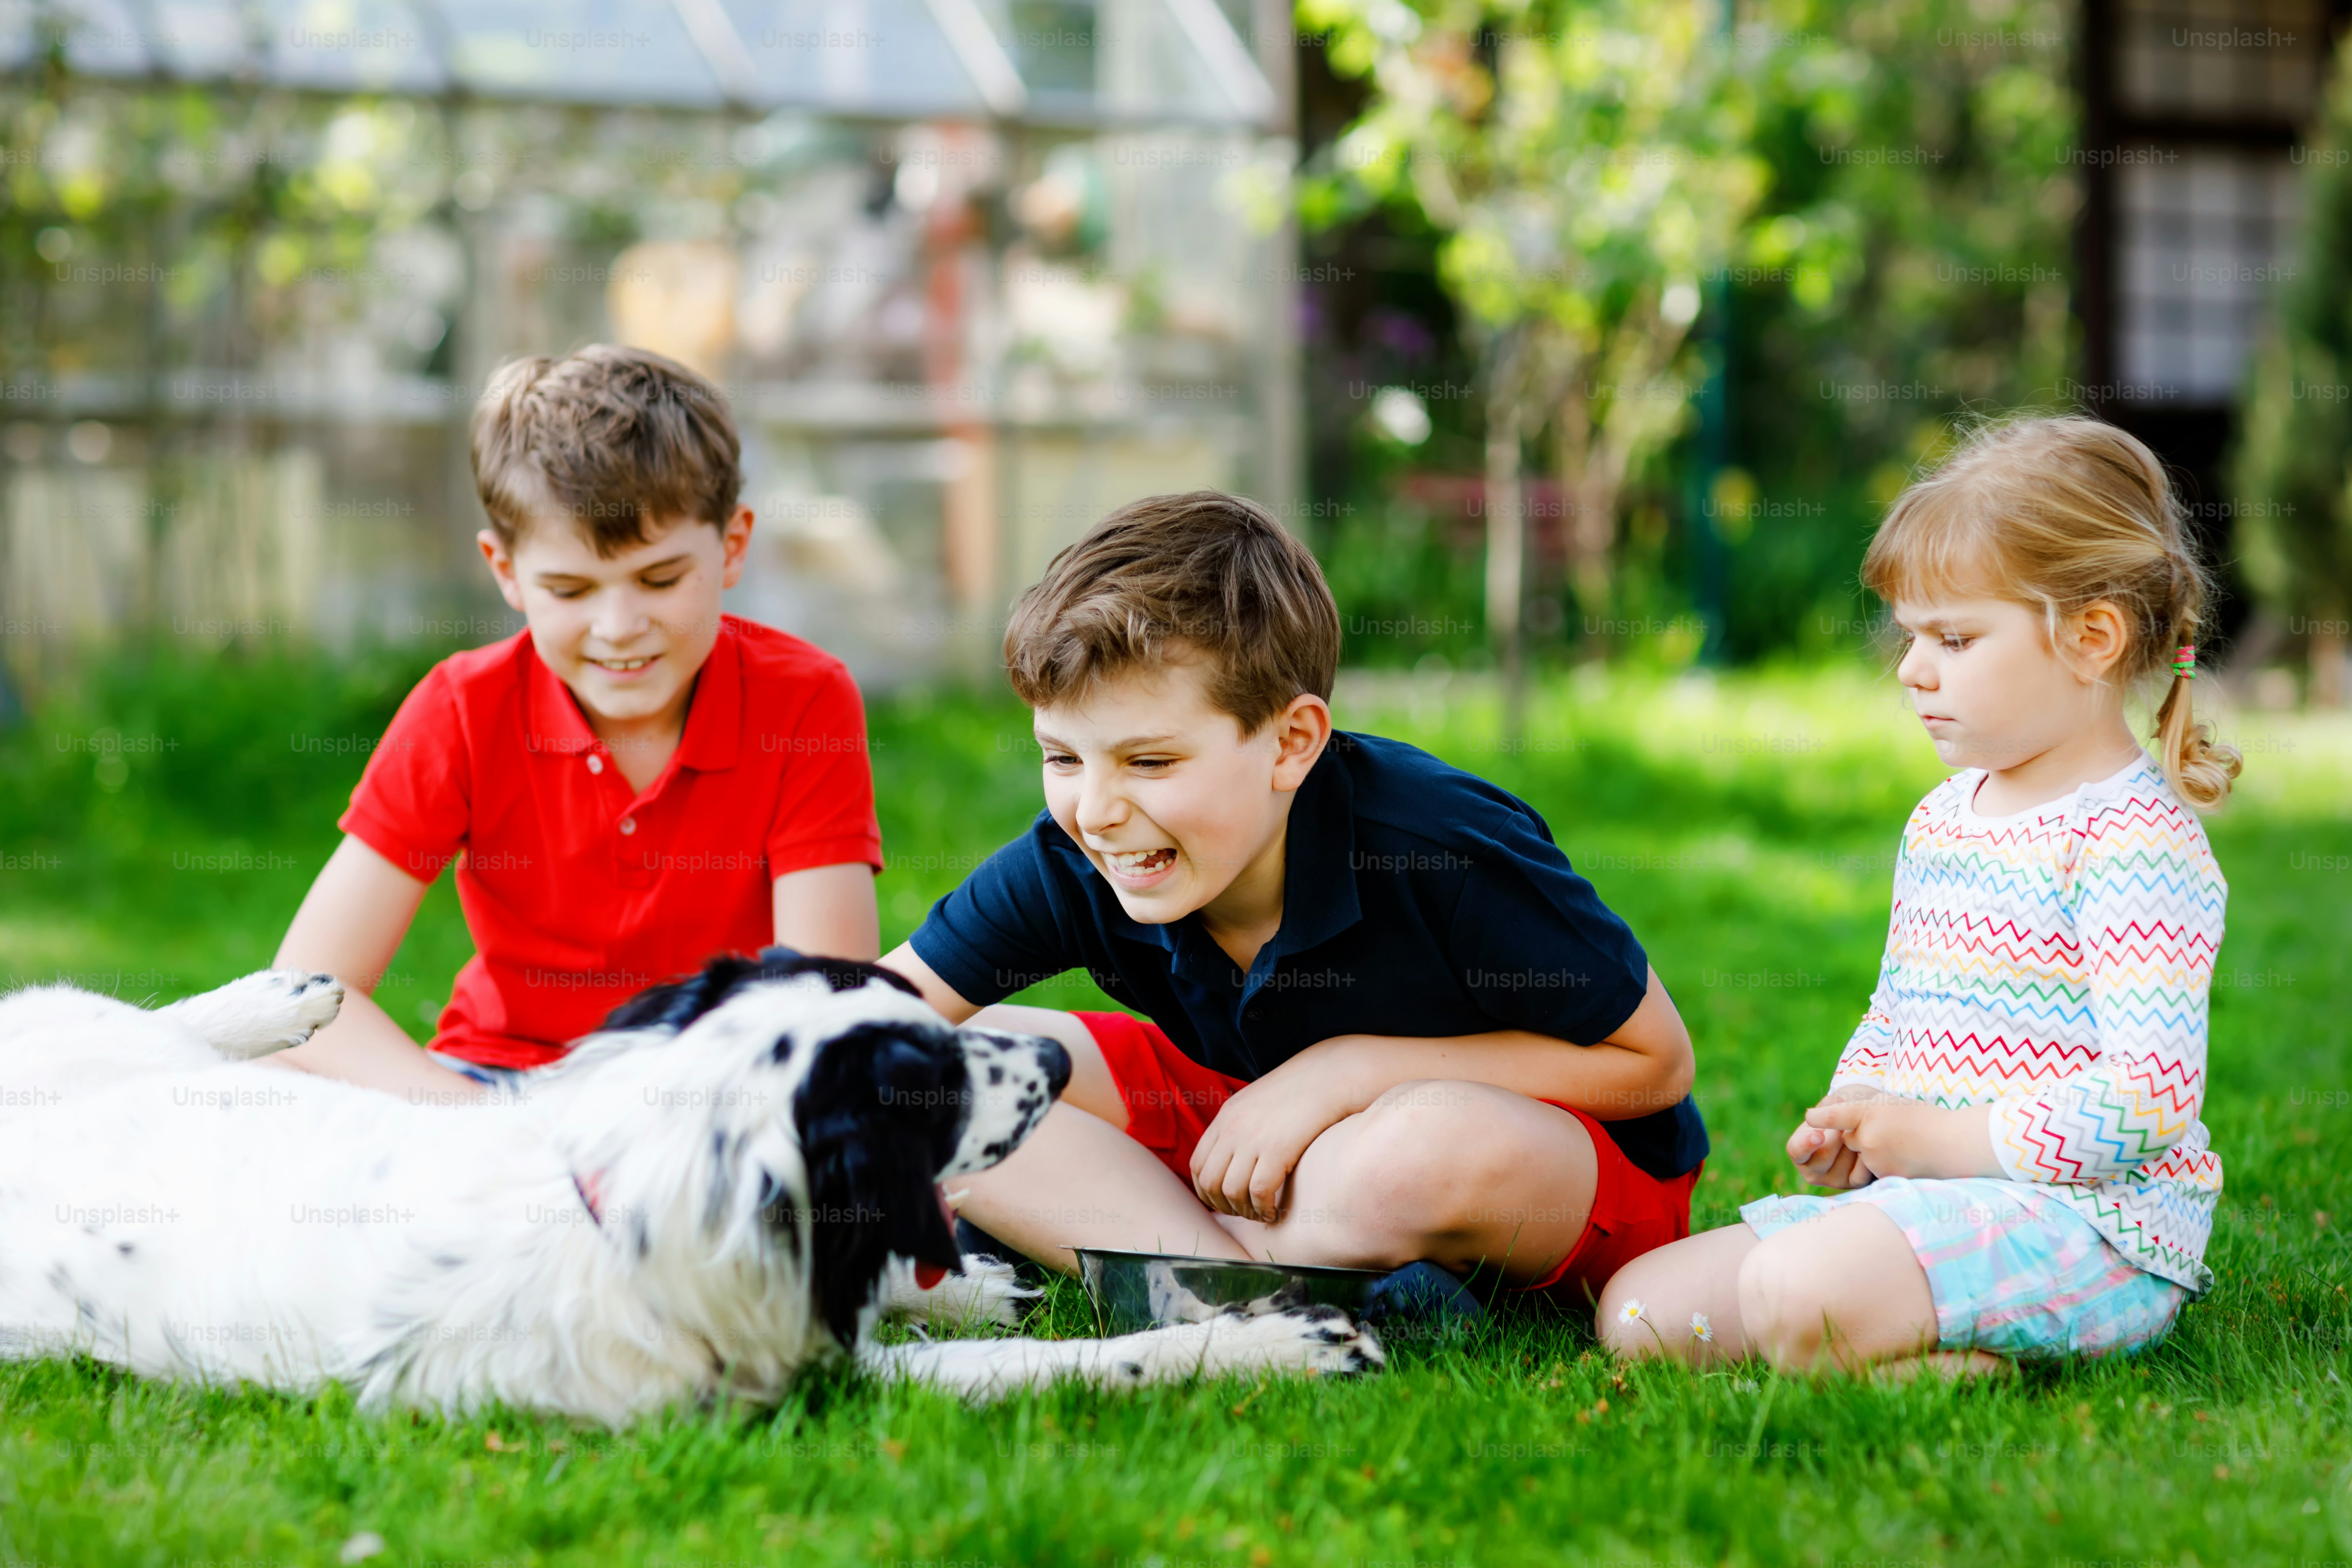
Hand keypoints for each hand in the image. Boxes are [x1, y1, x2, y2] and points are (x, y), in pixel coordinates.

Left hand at [1189, 1068, 1353, 1223]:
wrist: (1328, 1075)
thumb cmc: (1300, 1092)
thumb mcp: (1257, 1102)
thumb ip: (1241, 1126)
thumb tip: (1236, 1155)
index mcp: (1226, 1117)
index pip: (1197, 1164)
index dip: (1206, 1191)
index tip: (1223, 1202)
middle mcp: (1233, 1129)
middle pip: (1210, 1181)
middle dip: (1223, 1206)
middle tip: (1243, 1213)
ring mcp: (1253, 1139)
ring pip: (1231, 1190)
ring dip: (1244, 1211)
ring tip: (1261, 1215)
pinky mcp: (1277, 1149)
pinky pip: (1259, 1191)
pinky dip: (1263, 1209)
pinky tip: (1274, 1212)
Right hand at [1784, 1083, 1884, 1187]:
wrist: (1866, 1125)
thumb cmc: (1842, 1111)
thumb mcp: (1832, 1104)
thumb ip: (1829, 1106)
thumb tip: (1835, 1105)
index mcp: (1799, 1149)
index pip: (1796, 1150)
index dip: (1806, 1143)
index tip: (1818, 1136)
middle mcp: (1813, 1169)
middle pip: (1824, 1155)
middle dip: (1838, 1135)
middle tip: (1848, 1123)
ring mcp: (1834, 1180)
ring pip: (1844, 1160)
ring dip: (1855, 1141)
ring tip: (1861, 1130)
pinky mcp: (1855, 1183)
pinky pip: (1863, 1171)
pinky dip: (1869, 1154)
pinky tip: (1872, 1145)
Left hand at [1803, 1096, 1998, 1181]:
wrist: (1955, 1144)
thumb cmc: (1924, 1120)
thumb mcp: (1891, 1105)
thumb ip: (1863, 1112)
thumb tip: (1837, 1125)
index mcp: (1870, 1112)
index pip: (1838, 1115)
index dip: (1822, 1118)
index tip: (1810, 1118)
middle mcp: (1869, 1135)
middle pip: (1849, 1138)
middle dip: (1862, 1136)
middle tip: (1894, 1132)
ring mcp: (1876, 1158)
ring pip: (1861, 1155)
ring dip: (1874, 1152)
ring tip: (1904, 1145)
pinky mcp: (1884, 1176)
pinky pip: (1874, 1170)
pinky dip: (1885, 1165)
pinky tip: (1906, 1159)